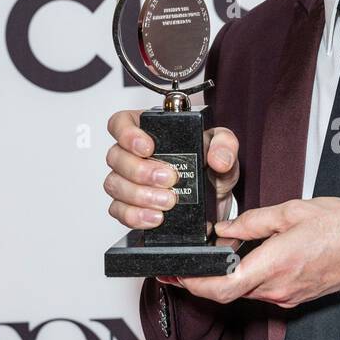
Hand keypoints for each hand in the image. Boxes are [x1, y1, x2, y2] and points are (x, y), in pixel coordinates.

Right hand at [104, 108, 239, 231]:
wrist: (214, 200)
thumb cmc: (210, 167)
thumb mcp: (223, 148)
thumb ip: (224, 145)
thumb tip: (218, 159)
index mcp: (149, 130)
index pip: (121, 122)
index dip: (127, 133)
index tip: (147, 147)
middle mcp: (132, 154)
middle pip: (116, 156)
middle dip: (141, 170)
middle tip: (168, 179)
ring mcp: (127, 180)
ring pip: (115, 184)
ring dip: (140, 195)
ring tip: (167, 202)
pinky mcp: (129, 205)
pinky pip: (119, 210)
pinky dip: (135, 215)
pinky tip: (155, 217)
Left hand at [159, 197, 339, 305]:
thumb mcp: (293, 211)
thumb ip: (253, 221)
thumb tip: (223, 229)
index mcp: (276, 264)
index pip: (223, 288)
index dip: (193, 285)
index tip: (176, 275)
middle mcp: (279, 288)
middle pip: (228, 293)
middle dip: (202, 280)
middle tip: (181, 267)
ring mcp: (288, 296)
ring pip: (244, 292)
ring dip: (225, 278)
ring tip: (214, 256)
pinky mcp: (296, 297)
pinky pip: (262, 291)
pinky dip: (246, 278)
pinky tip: (243, 260)